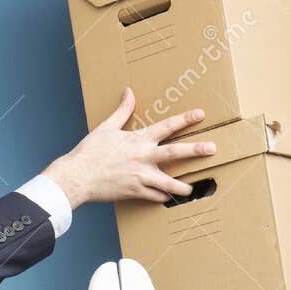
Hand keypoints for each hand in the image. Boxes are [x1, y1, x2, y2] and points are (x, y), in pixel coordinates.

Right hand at [42, 88, 216, 207]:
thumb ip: (123, 111)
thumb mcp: (107, 127)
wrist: (78, 176)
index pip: (166, 126)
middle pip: (175, 153)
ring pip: (168, 182)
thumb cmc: (90, 152)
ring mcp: (140, 176)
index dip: (184, 119)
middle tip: (213, 149)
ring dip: (182, 185)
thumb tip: (129, 92)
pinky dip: (161, 197)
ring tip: (192, 188)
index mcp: (138, 140)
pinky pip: (153, 196)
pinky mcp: (134, 192)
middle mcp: (143, 158)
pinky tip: (167, 197)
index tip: (200, 114)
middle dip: (195, 150)